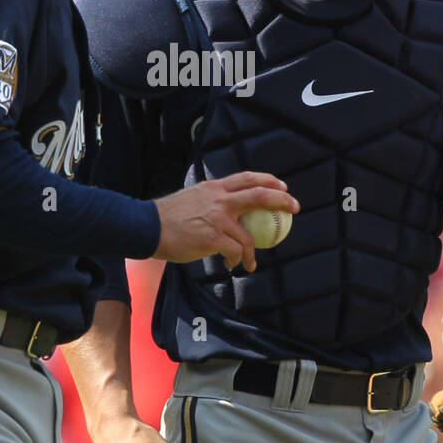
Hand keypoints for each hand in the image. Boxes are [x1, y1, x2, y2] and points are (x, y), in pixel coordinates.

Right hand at [153, 171, 298, 272]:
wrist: (149, 227)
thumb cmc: (168, 216)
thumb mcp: (193, 197)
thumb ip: (212, 199)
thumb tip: (228, 206)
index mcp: (214, 188)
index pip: (247, 178)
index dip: (268, 181)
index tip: (282, 187)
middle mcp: (219, 200)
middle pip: (258, 195)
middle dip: (281, 201)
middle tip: (294, 208)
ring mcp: (217, 219)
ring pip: (248, 236)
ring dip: (252, 252)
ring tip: (251, 262)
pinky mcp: (212, 238)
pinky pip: (235, 251)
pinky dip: (237, 259)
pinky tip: (231, 264)